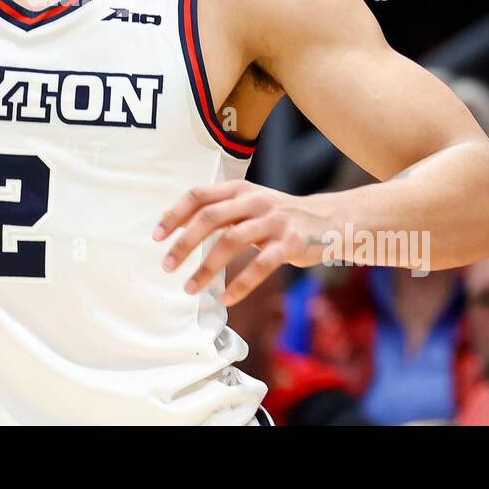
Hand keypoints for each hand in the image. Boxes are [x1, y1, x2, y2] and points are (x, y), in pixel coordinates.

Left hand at [152, 180, 330, 304]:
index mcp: (240, 190)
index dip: (175, 214)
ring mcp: (274, 221)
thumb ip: (221, 211)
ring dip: (206, 268)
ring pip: (231, 242)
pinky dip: (240, 284)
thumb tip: (178, 225)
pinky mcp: (291, 244)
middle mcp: (254, 201)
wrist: (331, 219)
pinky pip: (261, 265)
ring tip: (190, 288)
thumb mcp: (250, 204)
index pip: (199, 196)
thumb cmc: (280, 216)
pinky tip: (226, 298)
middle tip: (167, 265)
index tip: (156, 236)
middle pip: (210, 218)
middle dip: (184, 243)